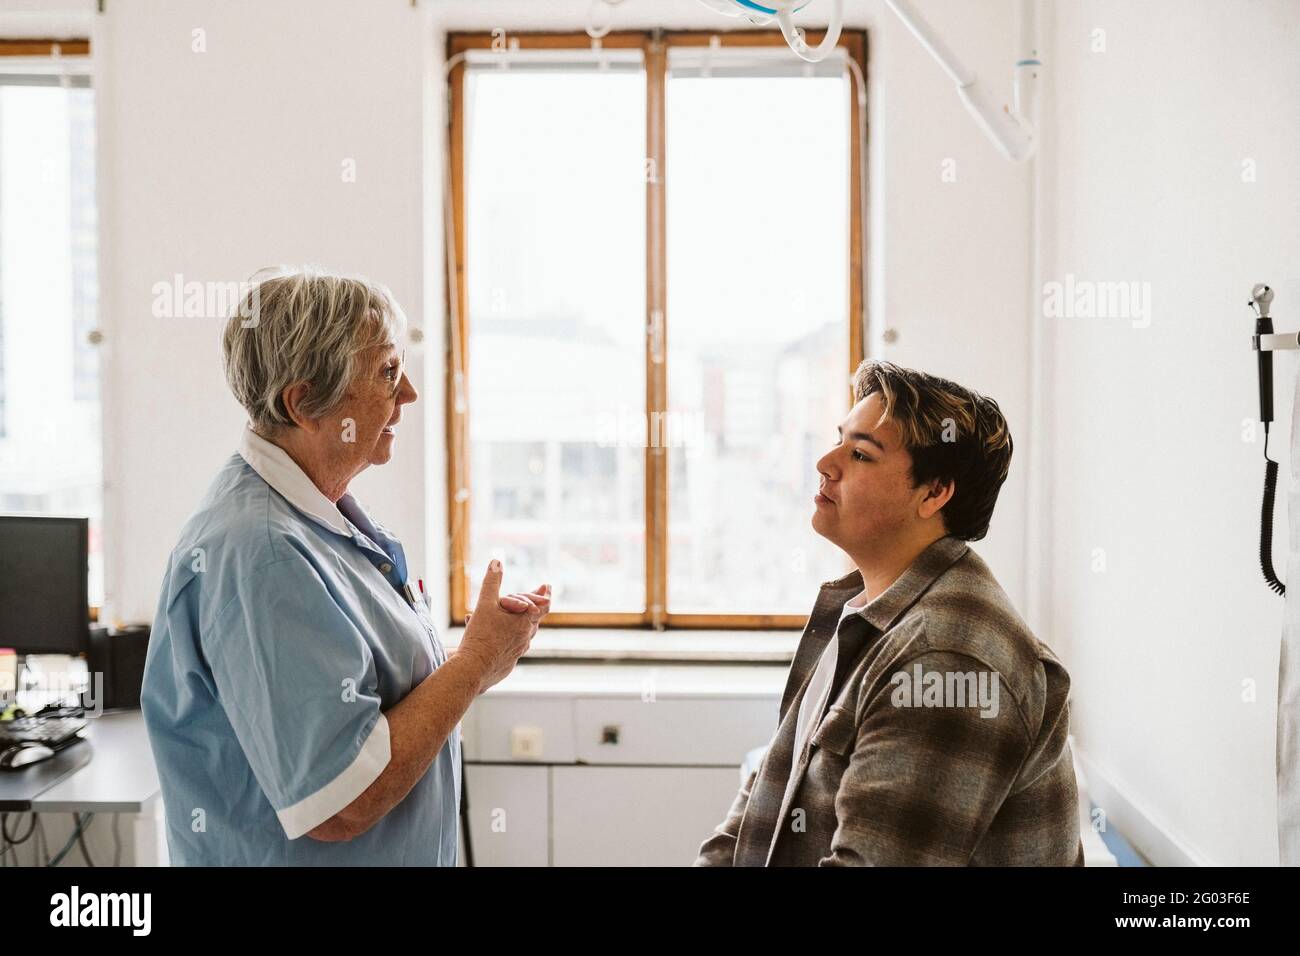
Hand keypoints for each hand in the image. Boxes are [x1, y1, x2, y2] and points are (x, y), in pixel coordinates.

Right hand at [456, 561, 549, 692]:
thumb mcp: (485, 604)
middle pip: (536, 619)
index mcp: (525, 621)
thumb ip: (492, 582)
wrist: (473, 668)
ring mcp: (519, 651)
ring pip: (525, 633)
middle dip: (535, 606)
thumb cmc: (481, 635)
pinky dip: (509, 637)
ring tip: (521, 615)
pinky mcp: (509, 662)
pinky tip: (498, 636)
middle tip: (540, 597)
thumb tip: (496, 560)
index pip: (543, 605)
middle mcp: (526, 636)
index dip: (545, 595)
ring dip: (523, 622)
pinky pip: (513, 645)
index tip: (547, 587)